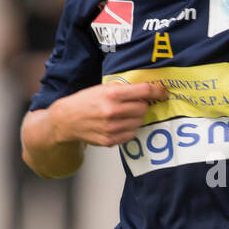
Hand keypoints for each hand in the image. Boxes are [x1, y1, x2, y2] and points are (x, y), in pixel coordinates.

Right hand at [52, 80, 167, 147]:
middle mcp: (112, 111)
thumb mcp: (102, 88)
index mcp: (111, 94)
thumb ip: (123, 89)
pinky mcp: (110, 140)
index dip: (157, 90)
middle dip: (141, 105)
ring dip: (135, 118)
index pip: (144, 91)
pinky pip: (131, 135)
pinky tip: (117, 124)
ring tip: (122, 115)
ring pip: (139, 122)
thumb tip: (148, 91)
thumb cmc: (85, 101)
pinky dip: (128, 129)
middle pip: (143, 108)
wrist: (65, 120)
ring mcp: (111, 128)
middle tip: (132, 104)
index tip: (163, 91)